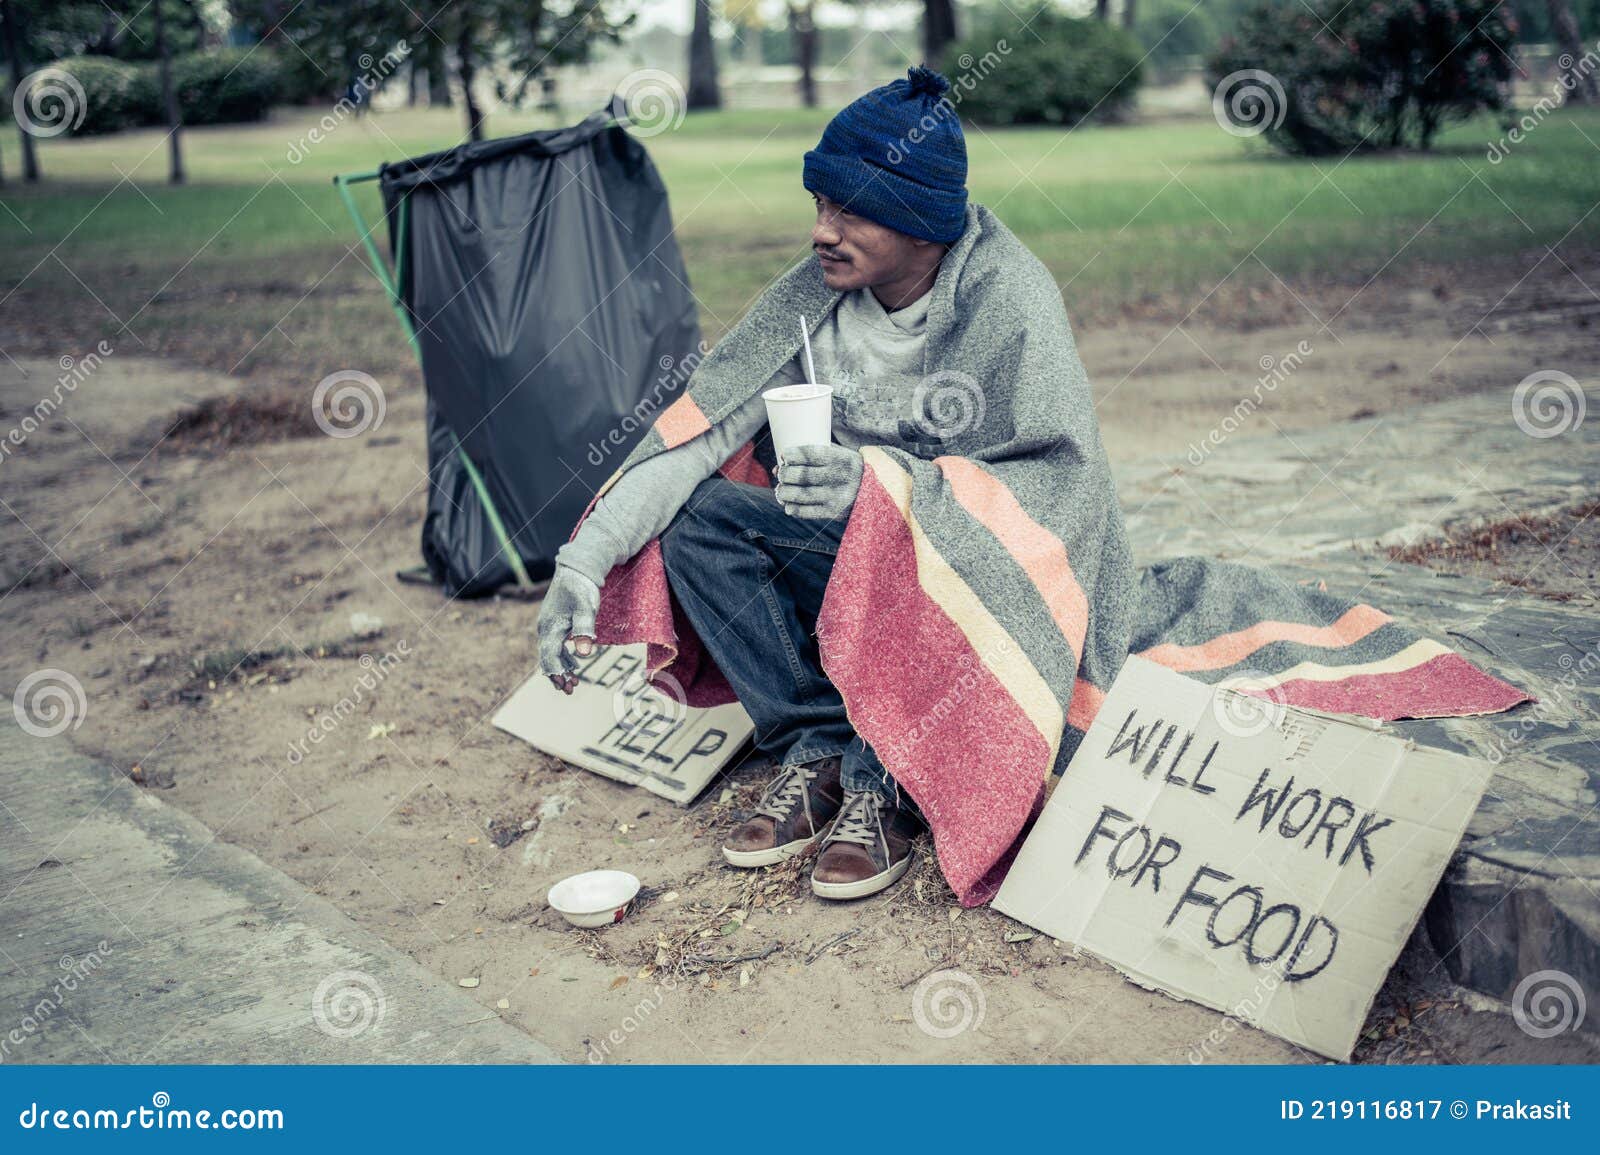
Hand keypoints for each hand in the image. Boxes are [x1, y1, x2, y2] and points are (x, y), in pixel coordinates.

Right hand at [536, 564, 601, 693]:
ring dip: (562, 667)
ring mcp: (549, 625)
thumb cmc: (581, 587)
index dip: (557, 672)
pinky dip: (563, 656)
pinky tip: (574, 663)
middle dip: (558, 674)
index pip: (549, 656)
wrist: (576, 568)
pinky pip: (556, 644)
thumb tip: (584, 654)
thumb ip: (584, 630)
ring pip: (552, 652)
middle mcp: (545, 628)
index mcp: (550, 627)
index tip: (566, 686)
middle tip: (570, 690)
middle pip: (548, 657)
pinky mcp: (555, 622)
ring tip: (574, 682)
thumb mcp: (586, 608)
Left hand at [774, 443, 862, 520]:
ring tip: (780, 490)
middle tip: (780, 474)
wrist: (879, 493)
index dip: (792, 455)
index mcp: (840, 459)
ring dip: (785, 493)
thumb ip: (818, 452)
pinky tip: (788, 506)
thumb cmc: (852, 469)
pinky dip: (794, 509)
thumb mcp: (843, 454)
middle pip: (802, 475)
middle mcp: (838, 477)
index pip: (810, 454)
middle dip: (785, 474)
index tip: (784, 455)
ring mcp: (836, 496)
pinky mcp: (834, 512)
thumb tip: (783, 461)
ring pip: (802, 495)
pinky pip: (809, 512)